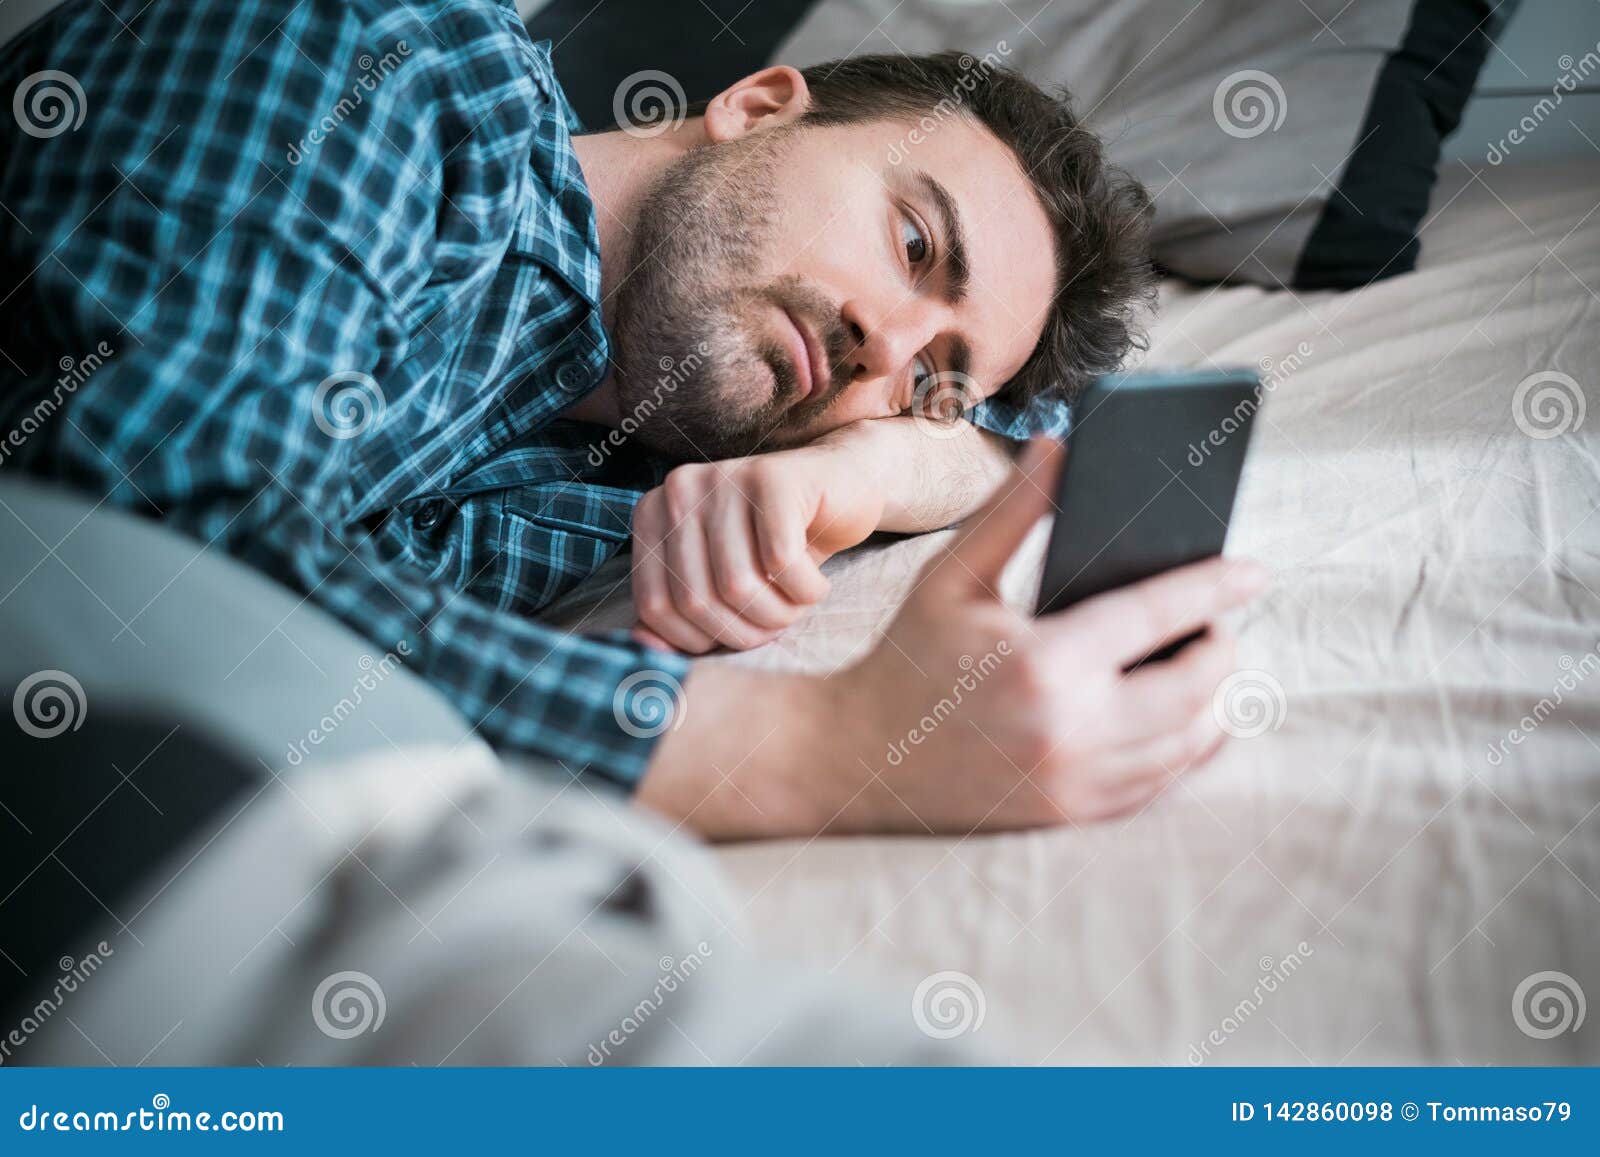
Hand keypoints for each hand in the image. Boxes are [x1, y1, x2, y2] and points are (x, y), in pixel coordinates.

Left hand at [629, 443, 883, 653]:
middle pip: (696, 600)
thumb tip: (644, 646)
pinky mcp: (773, 478)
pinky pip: (781, 562)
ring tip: (797, 604)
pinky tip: (815, 585)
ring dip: (778, 614)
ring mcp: (725, 477)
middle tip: (777, 622)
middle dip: (745, 631)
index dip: (698, 640)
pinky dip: (805, 591)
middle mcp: (679, 489)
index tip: (736, 634)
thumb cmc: (778, 545)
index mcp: (653, 514)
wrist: (842, 489)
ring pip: (738, 585)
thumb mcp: (721, 584)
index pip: (655, 605)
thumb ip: (680, 616)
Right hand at [832, 437, 1264, 829]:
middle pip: (1194, 688)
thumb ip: (1013, 511)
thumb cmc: (907, 659)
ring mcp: (1076, 783)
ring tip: (1204, 663)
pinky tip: (1186, 718)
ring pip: (1189, 741)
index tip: (1254, 570)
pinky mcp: (1073, 815)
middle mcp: (1070, 730)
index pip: (1159, 616)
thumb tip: (1062, 445)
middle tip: (1215, 622)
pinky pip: (1161, 783)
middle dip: (1220, 648)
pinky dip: (1187, 747)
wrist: (859, 761)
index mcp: (1043, 662)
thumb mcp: (950, 577)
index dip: (1214, 589)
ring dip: (1213, 700)